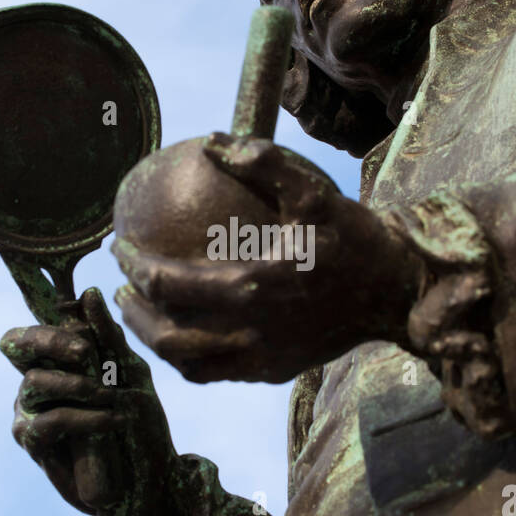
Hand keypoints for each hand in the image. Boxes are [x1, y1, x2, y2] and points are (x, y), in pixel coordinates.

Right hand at [0, 288, 178, 515]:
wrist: (145, 481)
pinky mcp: (33, 442)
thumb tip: (87, 293)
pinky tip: (112, 420)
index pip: (31, 330)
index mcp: (56, 361)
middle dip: (51, 342)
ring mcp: (30, 410)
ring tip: (112, 397)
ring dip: (78, 385)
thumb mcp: (130, 373)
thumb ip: (108, 336)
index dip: (48, 325)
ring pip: (34, 382)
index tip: (84, 337)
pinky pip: (49, 419)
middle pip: (15, 343)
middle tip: (86, 353)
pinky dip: (84, 416)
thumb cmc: (138, 423)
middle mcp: (35, 381)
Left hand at [115, 134, 418, 382]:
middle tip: (120, 283)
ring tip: (141, 311)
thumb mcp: (314, 191)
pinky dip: (187, 356)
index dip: (134, 266)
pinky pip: (214, 373)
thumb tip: (211, 142)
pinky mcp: (272, 372)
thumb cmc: (352, 238)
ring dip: (152, 338)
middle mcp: (250, 331)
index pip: (167, 283)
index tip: (121, 245)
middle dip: (131, 308)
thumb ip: (262, 162)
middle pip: (166, 332)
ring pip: (185, 361)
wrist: (395, 292)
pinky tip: (182, 332)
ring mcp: (260, 359)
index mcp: (252, 285)